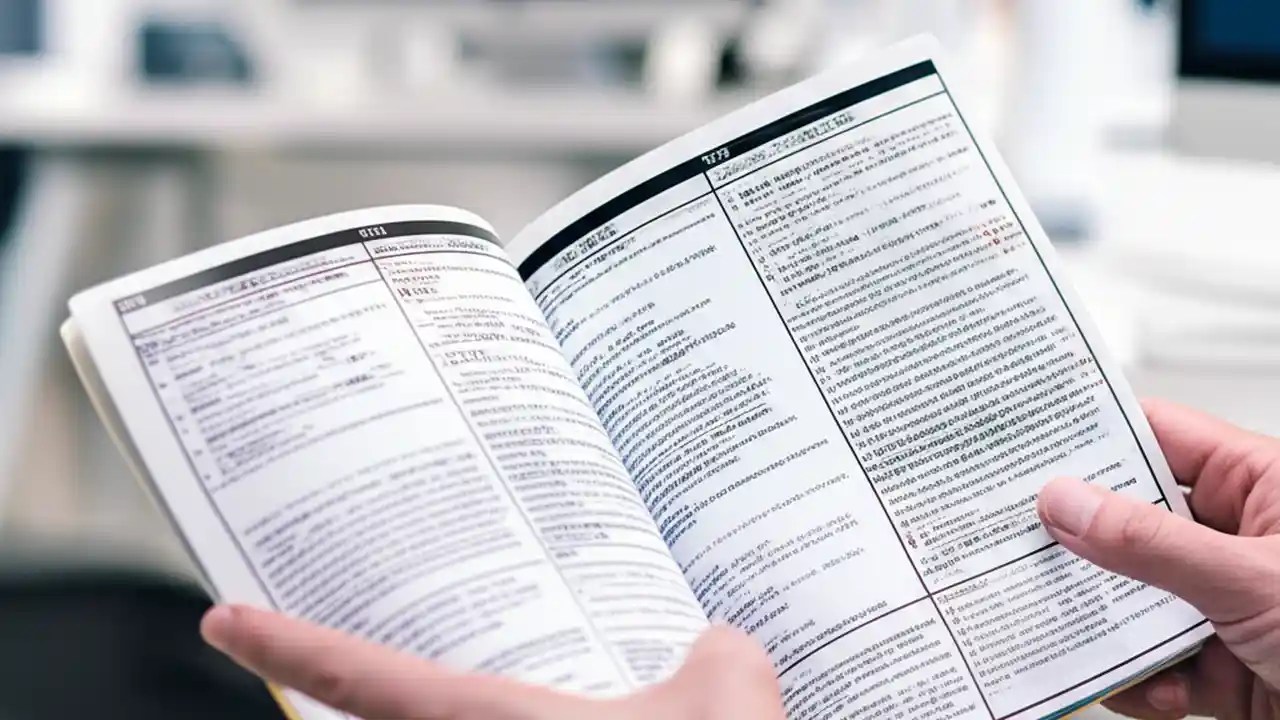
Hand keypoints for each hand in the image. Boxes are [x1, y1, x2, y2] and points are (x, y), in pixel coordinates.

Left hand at [200, 605, 785, 719]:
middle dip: (372, 686)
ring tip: (540, 689)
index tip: (220, 617)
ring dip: (478, 712)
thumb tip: (719, 645)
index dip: (284, 643)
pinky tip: (604, 714)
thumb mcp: (730, 698)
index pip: (360, 677)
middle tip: (394, 649)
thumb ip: (720, 655)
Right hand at [1037, 399, 1279, 719]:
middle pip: (1137, 522)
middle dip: (1083, 539)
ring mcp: (1236, 604)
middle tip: (1019, 538)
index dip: (1093, 437)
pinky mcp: (1235, 669)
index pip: (1161, 438)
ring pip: (1141, 597)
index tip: (1026, 444)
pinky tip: (1135, 685)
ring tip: (1063, 620)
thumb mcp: (1253, 579)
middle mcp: (1246, 539)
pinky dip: (1140, 678)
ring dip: (1106, 618)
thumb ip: (1150, 543)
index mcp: (1266, 486)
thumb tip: (1065, 502)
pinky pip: (1163, 662)